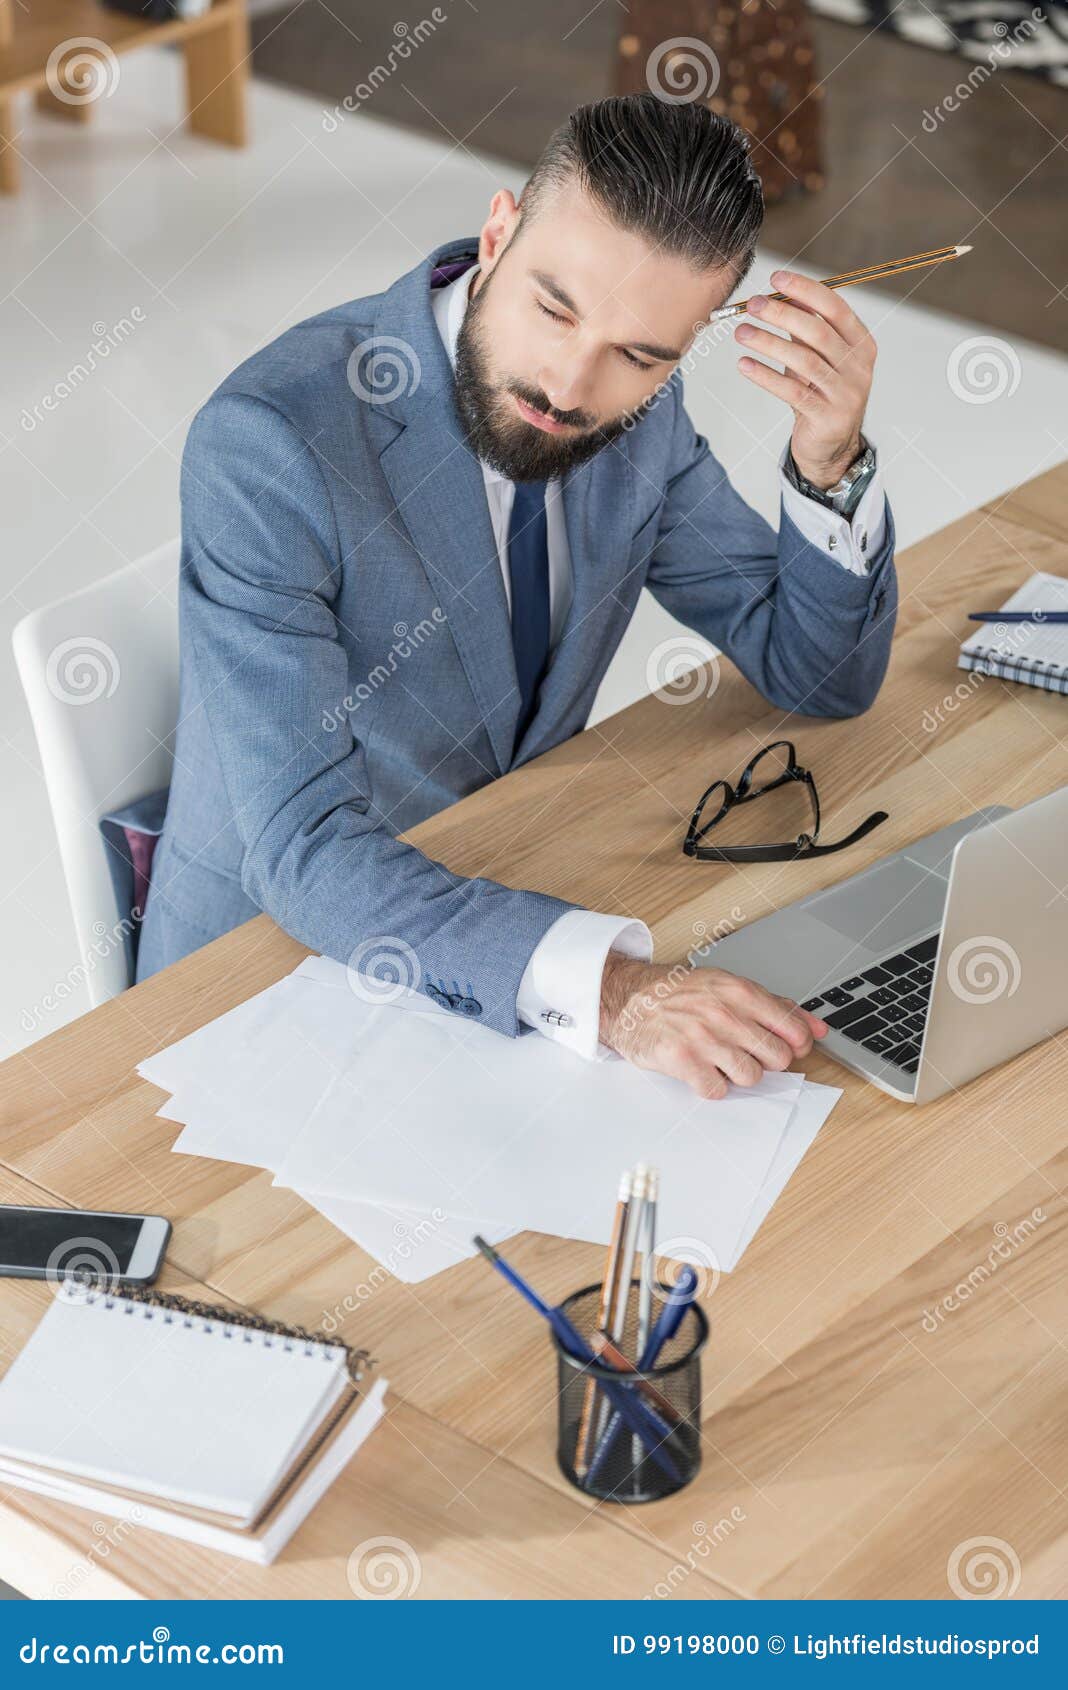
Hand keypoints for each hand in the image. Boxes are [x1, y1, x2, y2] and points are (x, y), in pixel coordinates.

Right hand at [599, 952, 827, 1100]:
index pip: (794, 1029)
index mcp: (740, 992)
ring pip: (751, 1077)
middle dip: (765, 1061)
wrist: (630, 999)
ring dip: (737, 1074)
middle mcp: (723, 1013)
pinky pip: (717, 1091)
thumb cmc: (681, 995)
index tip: (785, 1047)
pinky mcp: (682, 1061)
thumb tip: (818, 1027)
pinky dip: (711, 1085)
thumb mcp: (730, 988)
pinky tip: (700, 1069)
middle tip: (744, 1052)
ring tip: (718, 1059)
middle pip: (777, 1058)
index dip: (795, 1045)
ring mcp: (703, 1038)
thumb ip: (776, 1006)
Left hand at [734, 269, 876, 487]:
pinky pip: (792, 392)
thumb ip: (807, 327)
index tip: (776, 278)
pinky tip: (744, 364)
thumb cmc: (822, 392)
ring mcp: (845, 394)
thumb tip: (783, 292)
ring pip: (804, 361)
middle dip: (782, 314)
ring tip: (741, 332)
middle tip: (753, 304)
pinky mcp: (826, 417)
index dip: (806, 290)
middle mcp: (858, 367)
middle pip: (818, 332)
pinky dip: (765, 377)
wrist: (832, 446)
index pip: (836, 308)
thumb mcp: (819, 357)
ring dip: (769, 343)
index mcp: (862, 343)